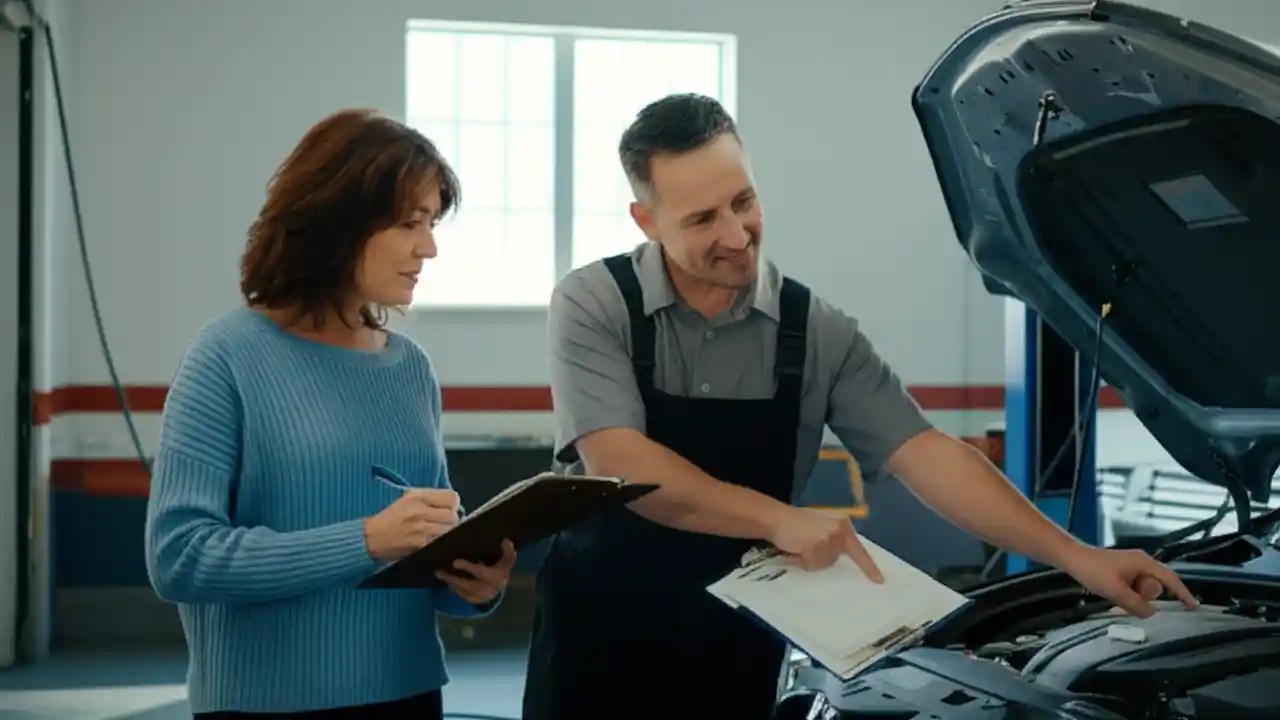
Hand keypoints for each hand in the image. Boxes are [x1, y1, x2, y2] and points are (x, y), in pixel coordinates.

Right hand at [363, 488, 460, 561]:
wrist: (372, 537)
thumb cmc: (391, 518)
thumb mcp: (407, 499)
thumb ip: (430, 499)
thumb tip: (453, 506)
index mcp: (418, 496)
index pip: (452, 498)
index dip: (452, 506)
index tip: (447, 511)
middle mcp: (421, 510)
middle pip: (453, 516)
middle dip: (451, 522)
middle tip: (442, 526)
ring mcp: (421, 528)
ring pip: (450, 531)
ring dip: (447, 534)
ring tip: (437, 535)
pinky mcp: (421, 545)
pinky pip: (441, 542)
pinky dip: (441, 543)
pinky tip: (434, 543)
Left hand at [436, 539, 515, 604]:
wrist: (499, 587)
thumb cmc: (501, 569)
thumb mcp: (507, 560)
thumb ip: (508, 551)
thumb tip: (506, 541)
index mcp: (495, 577)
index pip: (481, 572)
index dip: (468, 567)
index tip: (455, 562)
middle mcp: (487, 589)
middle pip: (467, 584)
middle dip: (453, 579)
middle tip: (439, 571)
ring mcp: (479, 597)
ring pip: (461, 590)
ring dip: (449, 582)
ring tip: (438, 573)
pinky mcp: (472, 600)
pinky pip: (460, 594)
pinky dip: (452, 587)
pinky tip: (445, 580)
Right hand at [769, 507, 883, 581]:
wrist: (775, 517)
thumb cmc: (794, 522)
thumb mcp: (820, 527)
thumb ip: (832, 539)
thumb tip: (835, 559)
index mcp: (843, 525)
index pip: (858, 550)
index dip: (868, 567)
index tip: (879, 581)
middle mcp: (840, 530)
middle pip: (836, 558)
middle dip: (821, 557)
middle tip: (804, 545)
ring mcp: (830, 538)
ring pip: (824, 563)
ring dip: (811, 560)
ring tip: (799, 545)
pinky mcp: (819, 544)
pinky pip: (813, 564)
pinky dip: (803, 561)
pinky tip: (796, 548)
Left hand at [1060, 545, 1198, 617]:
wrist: (1072, 559)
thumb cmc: (1094, 571)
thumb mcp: (1116, 591)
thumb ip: (1137, 605)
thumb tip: (1152, 614)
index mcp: (1145, 563)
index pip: (1171, 580)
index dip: (1183, 594)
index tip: (1193, 607)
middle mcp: (1142, 562)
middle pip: (1156, 587)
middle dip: (1145, 597)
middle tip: (1123, 594)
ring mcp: (1133, 566)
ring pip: (1144, 590)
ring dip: (1134, 596)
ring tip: (1115, 593)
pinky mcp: (1125, 571)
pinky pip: (1134, 587)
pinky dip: (1128, 594)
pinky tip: (1114, 593)